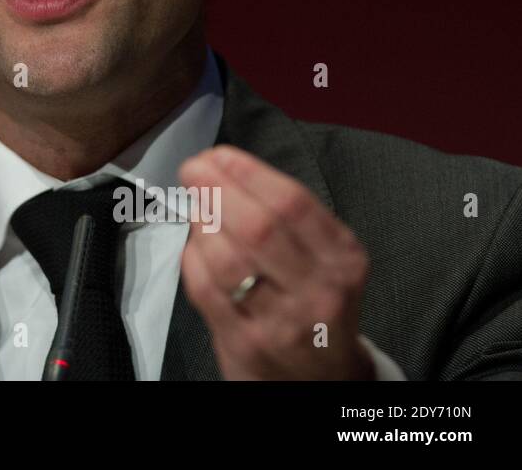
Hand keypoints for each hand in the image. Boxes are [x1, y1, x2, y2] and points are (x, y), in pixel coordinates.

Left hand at [176, 144, 374, 379]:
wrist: (321, 378)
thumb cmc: (314, 303)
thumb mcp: (325, 257)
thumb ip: (285, 217)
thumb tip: (223, 172)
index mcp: (342, 259)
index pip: (292, 203)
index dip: (248, 172)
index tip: (218, 155)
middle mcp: (318, 290)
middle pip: (258, 228)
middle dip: (217, 190)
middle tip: (193, 170)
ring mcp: (280, 321)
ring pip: (228, 259)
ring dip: (202, 224)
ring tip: (197, 208)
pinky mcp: (245, 342)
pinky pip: (206, 289)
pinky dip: (191, 258)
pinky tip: (194, 245)